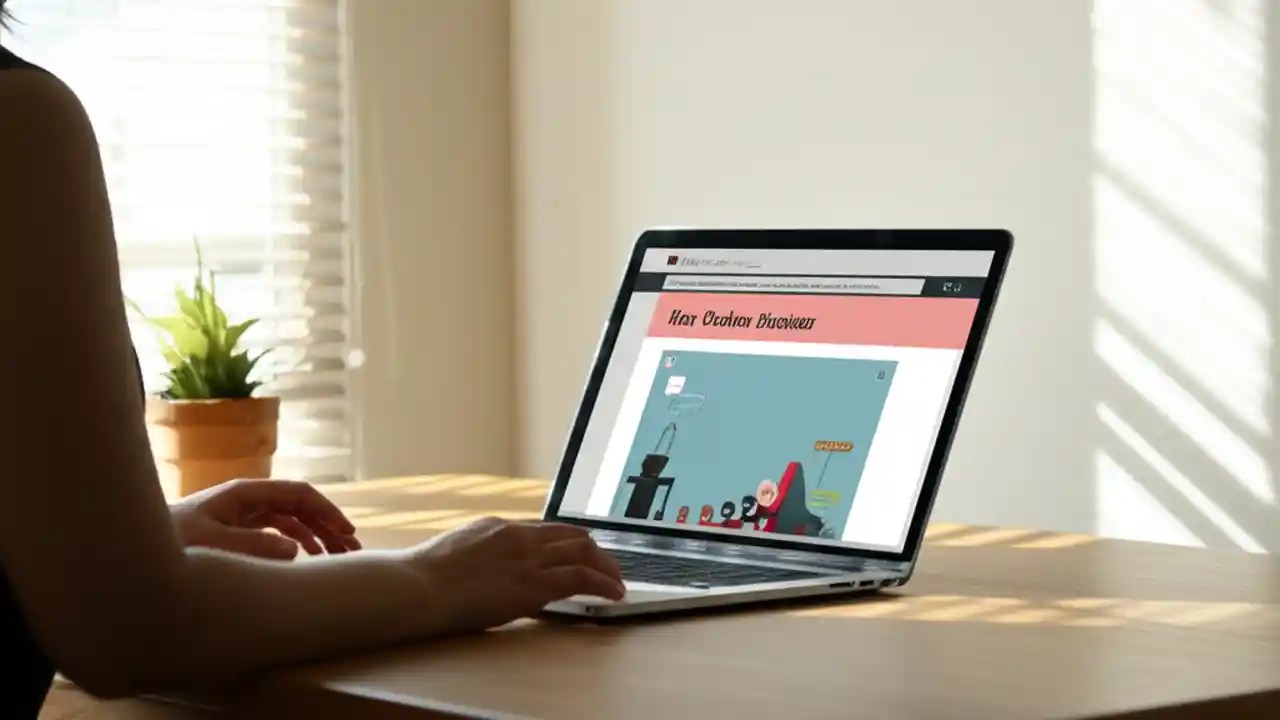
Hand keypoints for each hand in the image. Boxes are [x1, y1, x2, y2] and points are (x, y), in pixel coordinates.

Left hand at [171, 479, 361, 560]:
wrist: (132, 550)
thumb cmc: (167, 543)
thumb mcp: (211, 545)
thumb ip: (254, 547)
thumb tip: (296, 549)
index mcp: (245, 494)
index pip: (299, 494)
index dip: (327, 511)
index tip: (347, 533)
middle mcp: (247, 501)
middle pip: (300, 507)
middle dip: (328, 525)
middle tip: (352, 550)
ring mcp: (242, 516)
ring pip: (291, 521)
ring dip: (316, 537)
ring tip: (337, 558)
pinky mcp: (234, 533)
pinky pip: (276, 534)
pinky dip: (296, 545)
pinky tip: (306, 560)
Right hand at [411, 517, 624, 633]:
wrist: (420, 585)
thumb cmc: (426, 577)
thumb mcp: (457, 551)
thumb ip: (481, 553)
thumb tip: (488, 567)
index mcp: (498, 526)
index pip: (545, 530)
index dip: (568, 542)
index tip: (580, 551)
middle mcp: (519, 536)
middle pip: (571, 536)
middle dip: (595, 551)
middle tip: (608, 567)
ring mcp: (528, 559)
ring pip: (583, 553)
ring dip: (607, 568)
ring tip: (618, 582)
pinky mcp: (533, 585)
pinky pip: (580, 578)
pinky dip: (603, 584)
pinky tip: (613, 594)